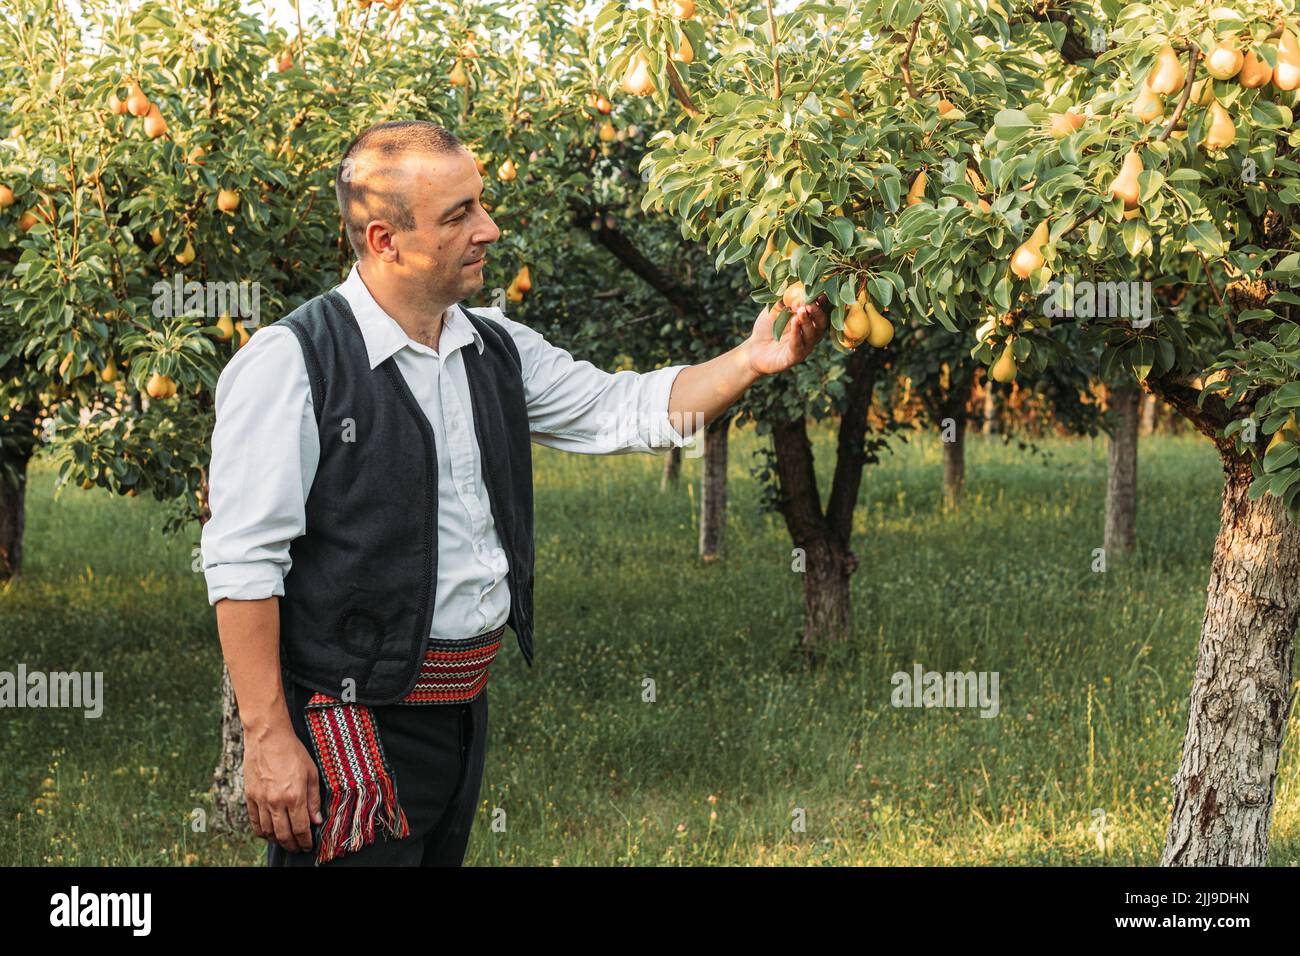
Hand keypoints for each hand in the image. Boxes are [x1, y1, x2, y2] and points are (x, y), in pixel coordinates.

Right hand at [244, 723, 322, 852]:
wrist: (268, 737)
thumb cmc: (293, 752)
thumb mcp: (311, 773)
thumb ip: (313, 799)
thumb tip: (317, 820)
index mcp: (295, 796)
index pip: (301, 828)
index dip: (305, 841)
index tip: (308, 845)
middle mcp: (277, 801)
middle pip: (284, 834)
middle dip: (292, 844)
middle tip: (297, 848)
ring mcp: (261, 800)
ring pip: (268, 831)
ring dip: (277, 840)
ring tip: (285, 841)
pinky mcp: (250, 796)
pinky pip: (254, 821)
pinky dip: (261, 832)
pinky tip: (268, 833)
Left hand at [745, 294, 829, 375]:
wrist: (754, 348)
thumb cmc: (767, 326)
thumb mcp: (774, 308)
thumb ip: (785, 299)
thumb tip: (797, 287)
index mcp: (809, 322)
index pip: (820, 311)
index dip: (821, 303)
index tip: (820, 293)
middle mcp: (810, 335)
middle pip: (821, 324)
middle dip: (817, 312)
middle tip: (810, 303)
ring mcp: (804, 347)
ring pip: (811, 335)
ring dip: (807, 322)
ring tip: (801, 310)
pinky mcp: (794, 357)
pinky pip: (798, 345)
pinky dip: (797, 333)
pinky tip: (794, 322)